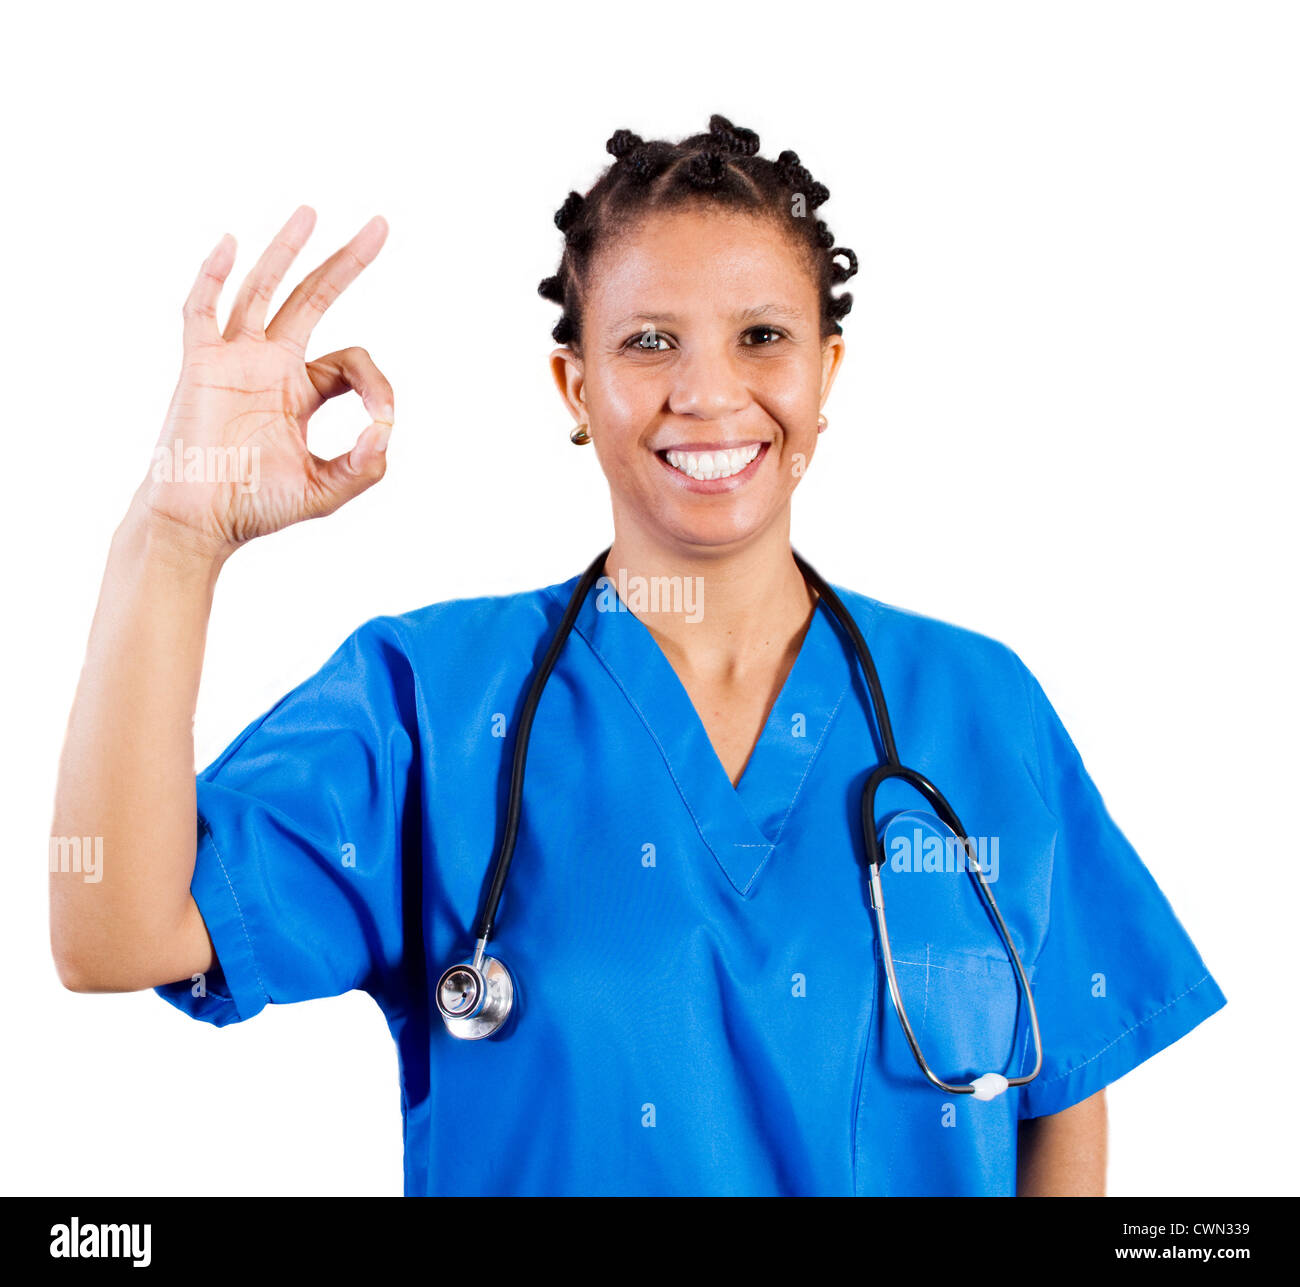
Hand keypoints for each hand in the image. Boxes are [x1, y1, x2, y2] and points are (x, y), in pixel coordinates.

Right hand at [134, 206, 394, 557]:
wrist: (200, 521)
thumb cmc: (255, 506)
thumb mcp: (325, 491)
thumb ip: (365, 468)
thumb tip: (386, 430)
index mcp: (302, 391)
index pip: (353, 360)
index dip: (378, 385)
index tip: (384, 421)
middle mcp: (271, 366)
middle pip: (313, 298)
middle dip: (347, 263)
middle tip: (380, 226)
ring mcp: (236, 360)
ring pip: (263, 291)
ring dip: (287, 252)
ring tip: (311, 212)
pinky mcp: (202, 364)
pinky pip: (202, 310)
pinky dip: (212, 276)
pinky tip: (230, 243)